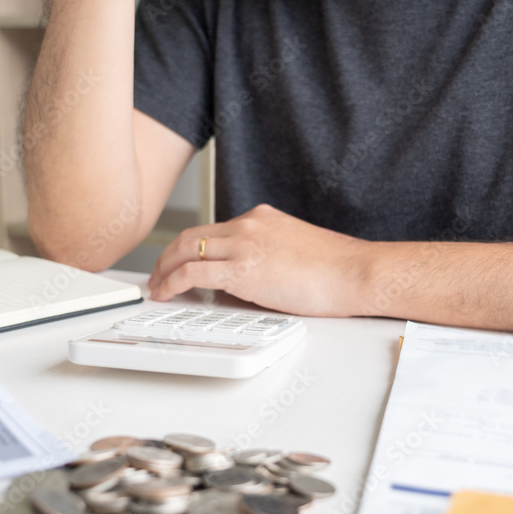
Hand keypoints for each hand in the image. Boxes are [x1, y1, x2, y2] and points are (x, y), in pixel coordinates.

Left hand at [147, 204, 369, 315]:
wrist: (356, 272)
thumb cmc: (338, 270)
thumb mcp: (295, 251)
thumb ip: (268, 256)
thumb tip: (251, 280)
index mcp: (261, 219)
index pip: (213, 230)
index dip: (190, 248)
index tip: (181, 261)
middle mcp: (248, 225)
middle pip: (191, 235)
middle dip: (168, 256)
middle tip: (159, 275)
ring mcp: (244, 244)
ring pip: (185, 250)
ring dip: (164, 270)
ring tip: (157, 288)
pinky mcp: (242, 268)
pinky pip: (192, 272)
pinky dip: (171, 283)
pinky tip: (166, 294)